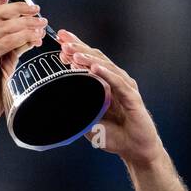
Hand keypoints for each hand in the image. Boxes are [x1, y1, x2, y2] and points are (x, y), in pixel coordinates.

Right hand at [0, 0, 47, 129]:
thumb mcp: (4, 59)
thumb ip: (12, 41)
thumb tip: (31, 29)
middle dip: (18, 8)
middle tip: (36, 9)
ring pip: (1, 26)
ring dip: (24, 23)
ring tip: (41, 24)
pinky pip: (5, 41)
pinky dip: (22, 37)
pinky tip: (34, 37)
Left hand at [57, 30, 162, 166]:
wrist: (135, 150)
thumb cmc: (115, 135)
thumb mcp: (89, 122)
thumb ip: (76, 111)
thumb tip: (55, 105)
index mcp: (105, 83)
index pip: (89, 61)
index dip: (76, 49)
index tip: (59, 40)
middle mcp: (115, 81)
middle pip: (97, 58)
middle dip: (79, 47)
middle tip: (63, 40)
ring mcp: (125, 88)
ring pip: (106, 67)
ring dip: (89, 59)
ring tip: (74, 54)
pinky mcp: (133, 98)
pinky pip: (118, 83)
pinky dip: (106, 74)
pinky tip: (94, 68)